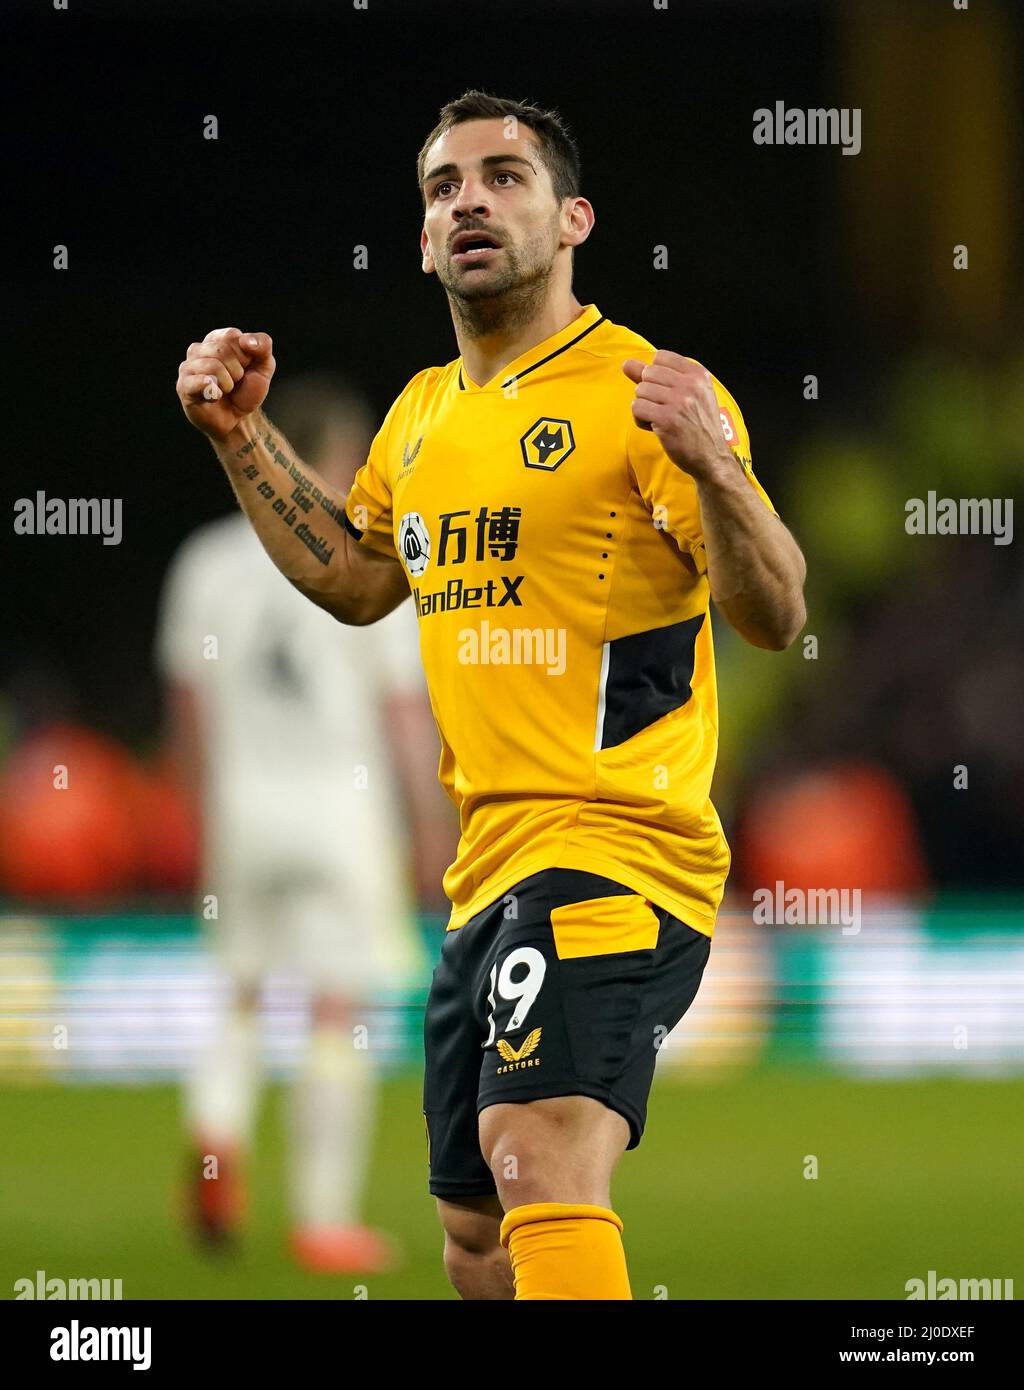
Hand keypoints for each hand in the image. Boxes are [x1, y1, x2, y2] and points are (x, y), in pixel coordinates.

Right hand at [176, 326, 275, 442]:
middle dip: (237, 371)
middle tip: (235, 382)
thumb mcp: (264, 366)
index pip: (232, 336)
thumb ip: (263, 345)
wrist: (239, 420)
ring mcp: (188, 367)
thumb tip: (246, 340)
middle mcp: (198, 349)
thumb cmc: (247, 390)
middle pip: (222, 350)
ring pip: (212, 365)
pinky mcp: (184, 386)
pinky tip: (216, 397)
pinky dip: (216, 393)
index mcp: (217, 339)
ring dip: (228, 384)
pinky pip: (201, 382)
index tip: (244, 367)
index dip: (245, 356)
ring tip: (226, 390)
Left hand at [622, 350, 732, 479]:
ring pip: (640, 390)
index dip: (656, 376)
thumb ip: (656, 377)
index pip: (661, 357)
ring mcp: (679, 401)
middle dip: (648, 392)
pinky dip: (641, 420)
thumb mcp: (686, 395)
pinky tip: (655, 428)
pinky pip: (637, 408)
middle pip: (648, 373)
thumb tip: (626, 363)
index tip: (667, 393)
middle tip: (663, 409)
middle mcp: (690, 384)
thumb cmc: (697, 425)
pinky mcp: (667, 419)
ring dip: (644, 407)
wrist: (711, 457)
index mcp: (698, 374)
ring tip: (660, 419)